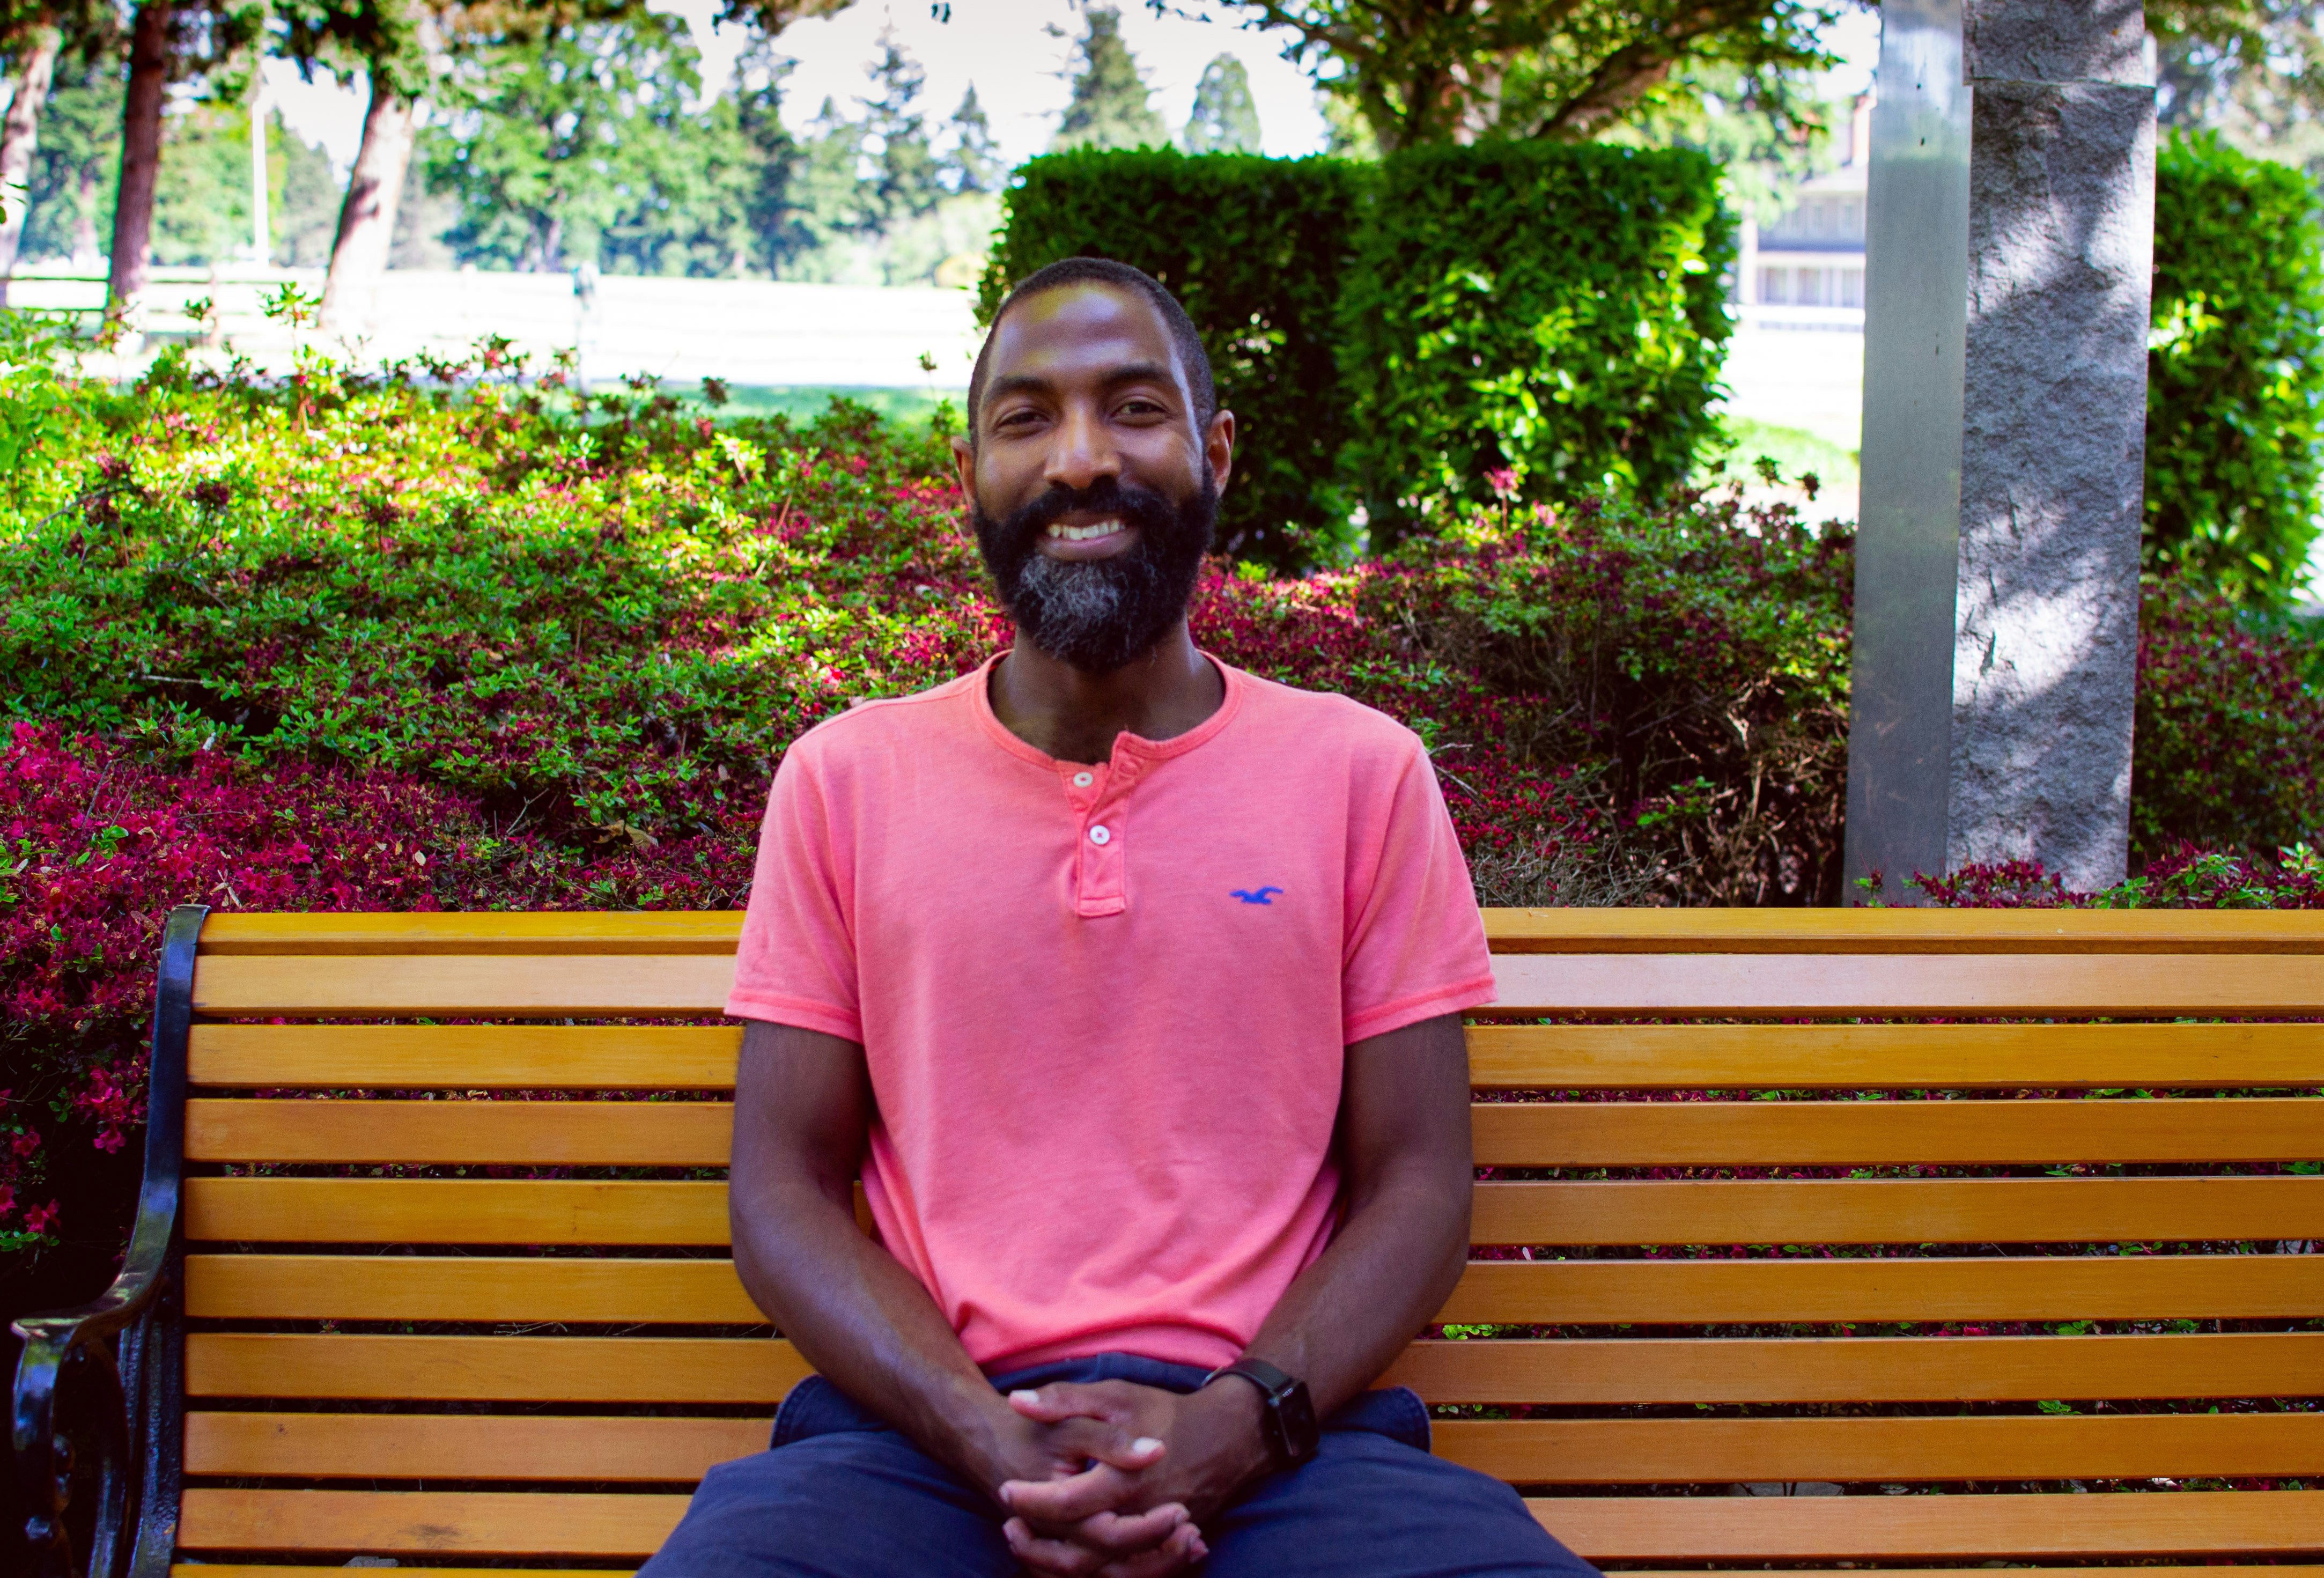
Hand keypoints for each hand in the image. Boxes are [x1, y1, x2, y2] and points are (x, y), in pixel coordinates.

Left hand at [998, 1378, 1272, 1575]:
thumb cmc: (1166, 1414)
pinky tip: (1062, 1552)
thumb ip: (1064, 1399)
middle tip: (1009, 1524)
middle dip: (1036, 1545)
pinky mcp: (1159, 1547)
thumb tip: (1016, 1401)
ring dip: (1056, 1564)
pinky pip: (1118, 1573)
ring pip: (1096, 1571)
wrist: (1225, 1438)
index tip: (1005, 1488)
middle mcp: (1137, 1517)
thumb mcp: (1115, 1396)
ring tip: (1025, 1542)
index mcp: (1123, 1480)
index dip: (1029, 1500)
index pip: (1065, 1504)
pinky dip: (1086, 1569)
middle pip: (1077, 1552)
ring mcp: (1150, 1538)